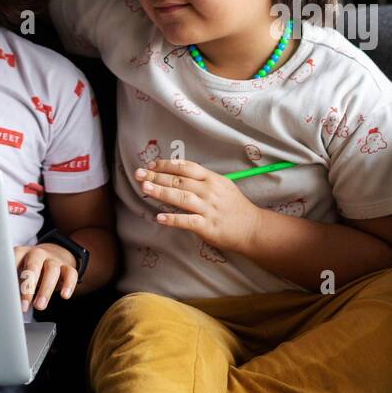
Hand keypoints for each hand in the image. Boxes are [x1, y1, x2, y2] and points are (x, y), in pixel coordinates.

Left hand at [13, 243, 78, 311]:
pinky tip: (65, 295)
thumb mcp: (20, 271)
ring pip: (52, 270)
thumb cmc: (31, 269)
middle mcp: (38, 254)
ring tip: (39, 306)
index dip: (10, 278)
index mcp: (22, 253)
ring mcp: (53, 259)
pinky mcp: (67, 266)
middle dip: (28, 286)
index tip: (7, 295)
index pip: (14, 260)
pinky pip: (70, 273)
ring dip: (45, 290)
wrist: (53, 253)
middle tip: (24, 305)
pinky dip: (68, 284)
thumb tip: (6, 302)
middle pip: (33, 265)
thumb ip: (13, 283)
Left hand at [134, 159, 261, 255]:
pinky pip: (187, 221)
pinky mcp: (208, 226)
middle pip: (179, 180)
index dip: (167, 164)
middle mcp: (209, 191)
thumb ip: (202, 180)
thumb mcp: (222, 185)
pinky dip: (173, 219)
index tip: (151, 164)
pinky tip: (159, 217)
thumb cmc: (235, 206)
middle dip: (157, 176)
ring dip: (161, 191)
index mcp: (211, 179)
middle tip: (139, 173)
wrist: (253, 228)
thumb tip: (178, 174)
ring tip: (145, 188)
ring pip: (181, 197)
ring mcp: (208, 208)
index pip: (186, 167)